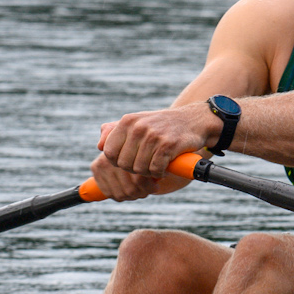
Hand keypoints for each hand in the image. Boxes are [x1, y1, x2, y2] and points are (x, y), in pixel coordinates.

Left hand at [92, 105, 215, 199]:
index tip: (130, 162)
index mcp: (128, 121)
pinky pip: (154, 170)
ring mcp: (153, 136)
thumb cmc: (164, 125)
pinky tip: (165, 167)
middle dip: (134, 169)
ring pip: (139, 169)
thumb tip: (99, 146)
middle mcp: (138, 127)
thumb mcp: (138, 122)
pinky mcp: (168, 145)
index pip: (108, 152)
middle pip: (123, 164)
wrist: (195, 120)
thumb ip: (116, 132)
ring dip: (148, 172)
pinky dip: (160, 172)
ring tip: (156, 165)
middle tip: (146, 165)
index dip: (117, 162)